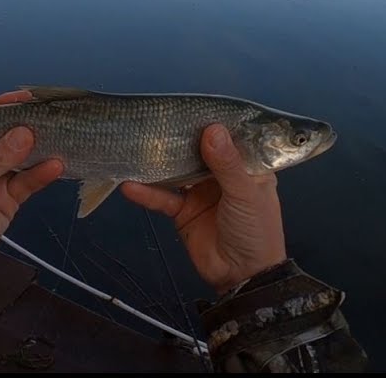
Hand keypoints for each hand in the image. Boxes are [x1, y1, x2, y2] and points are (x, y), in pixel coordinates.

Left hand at [0, 90, 63, 271]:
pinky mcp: (7, 200)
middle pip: (8, 139)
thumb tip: (24, 133)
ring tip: (61, 140)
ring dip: (40, 152)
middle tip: (54, 118)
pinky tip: (56, 166)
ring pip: (22, 160)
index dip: (6, 108)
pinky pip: (27, 183)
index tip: (29, 98)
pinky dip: (41, 175)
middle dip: (29, 129)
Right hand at [120, 124, 286, 294]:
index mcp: (247, 166)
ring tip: (137, 145)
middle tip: (157, 119)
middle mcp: (223, 175)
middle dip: (180, 138)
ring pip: (177, 170)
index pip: (230, 138)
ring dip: (159, 161)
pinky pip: (163, 197)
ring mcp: (200, 192)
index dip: (213, 123)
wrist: (243, 278)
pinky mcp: (182, 211)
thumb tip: (211, 129)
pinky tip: (129, 184)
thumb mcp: (246, 194)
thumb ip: (227, 163)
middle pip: (199, 151)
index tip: (192, 106)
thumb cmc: (256, 231)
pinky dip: (146, 192)